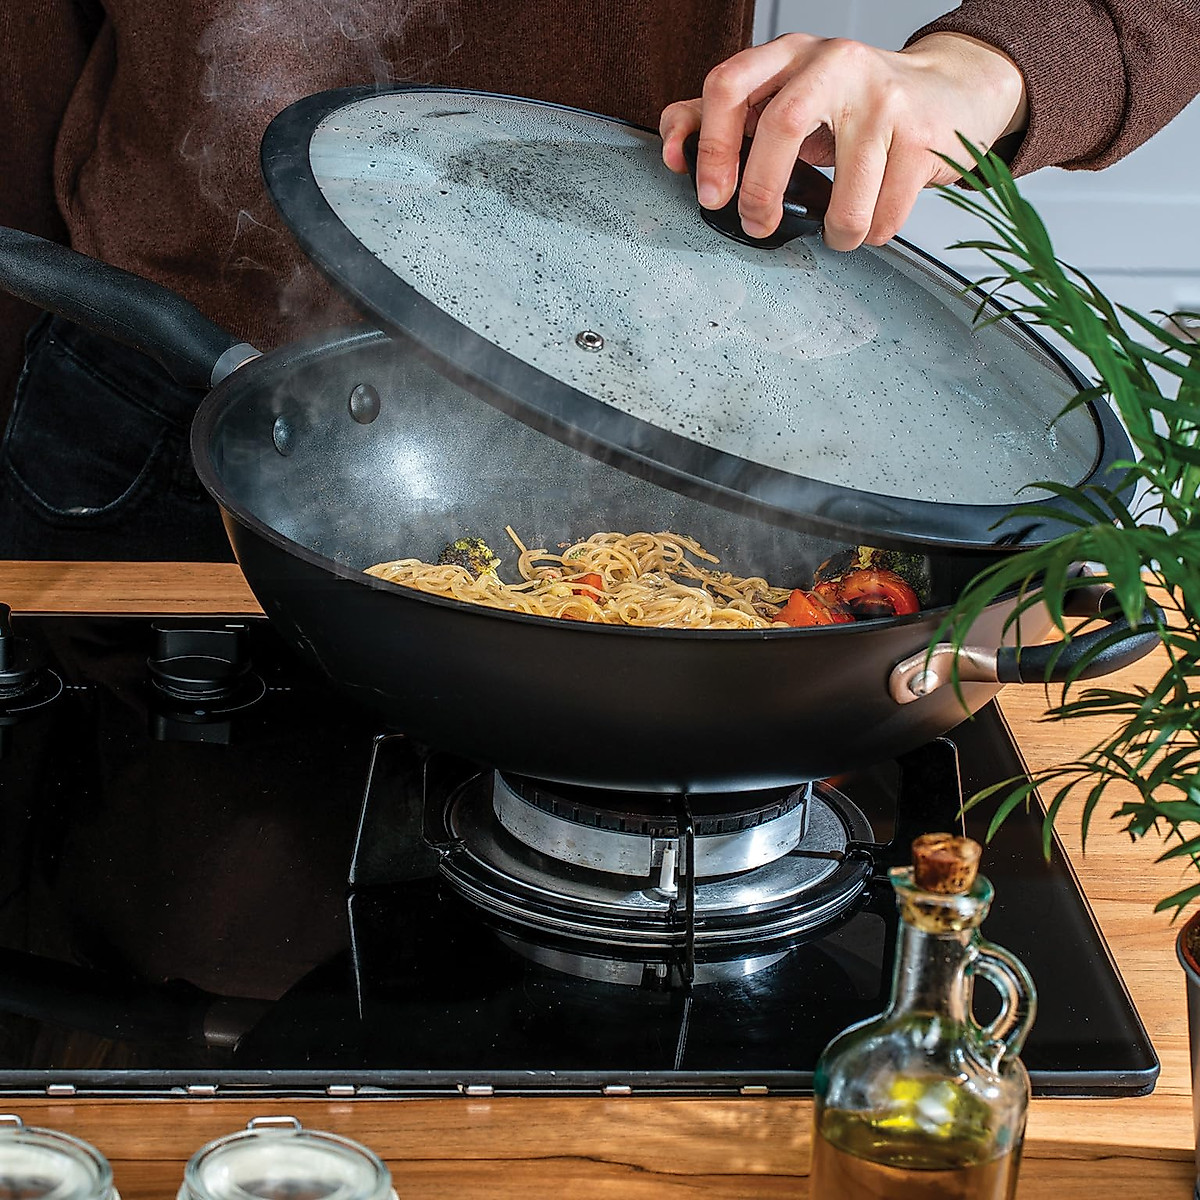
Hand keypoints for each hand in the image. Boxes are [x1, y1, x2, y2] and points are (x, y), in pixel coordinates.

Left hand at [660, 32, 1027, 250]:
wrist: (951, 91)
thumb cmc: (852, 104)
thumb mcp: (785, 96)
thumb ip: (723, 119)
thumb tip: (672, 153)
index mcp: (790, 54)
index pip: (729, 83)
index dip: (711, 144)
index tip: (711, 195)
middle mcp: (836, 62)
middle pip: (781, 126)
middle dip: (760, 193)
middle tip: (758, 225)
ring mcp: (884, 98)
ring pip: (844, 195)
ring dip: (835, 232)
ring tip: (837, 232)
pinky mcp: (923, 137)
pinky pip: (884, 214)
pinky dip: (872, 233)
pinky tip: (873, 217)